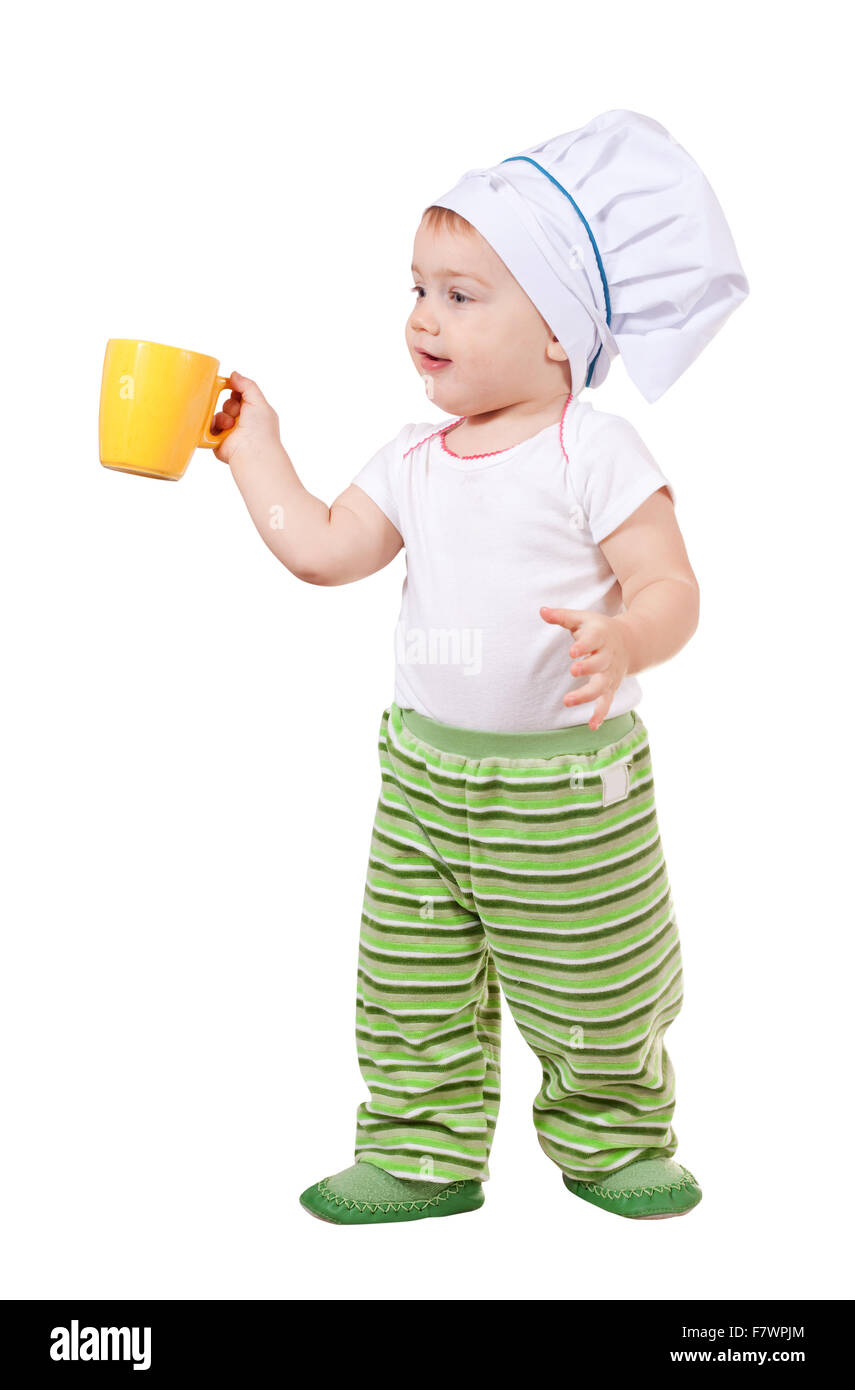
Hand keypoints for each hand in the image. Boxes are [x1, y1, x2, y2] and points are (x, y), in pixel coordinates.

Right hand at [210, 370, 282, 467]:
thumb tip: (234, 374)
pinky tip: (222, 431)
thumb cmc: (261, 430)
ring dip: (223, 418)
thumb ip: (247, 385)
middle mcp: (242, 422)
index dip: (235, 391)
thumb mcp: (258, 400)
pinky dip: (213, 427)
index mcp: (254, 412)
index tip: (232, 388)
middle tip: (237, 413)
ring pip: (217, 414)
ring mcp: (230, 431)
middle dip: (230, 406)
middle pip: (227, 403)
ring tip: (230, 426)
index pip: (239, 395)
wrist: (252, 452)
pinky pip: (208, 427)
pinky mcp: (218, 440)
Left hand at [539, 606, 632, 730]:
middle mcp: (608, 656)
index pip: (593, 640)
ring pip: (601, 686)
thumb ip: (562, 616)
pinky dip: (600, 713)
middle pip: (600, 663)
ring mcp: (610, 673)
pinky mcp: (610, 687)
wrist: (631, 641)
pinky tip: (592, 725)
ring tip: (567, 701)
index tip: (573, 651)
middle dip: (588, 667)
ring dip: (587, 694)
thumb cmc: (599, 629)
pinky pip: (607, 702)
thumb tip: (541, 610)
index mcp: (601, 636)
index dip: (584, 645)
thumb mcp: (582, 618)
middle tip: (574, 671)